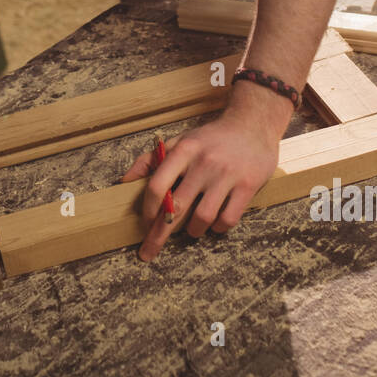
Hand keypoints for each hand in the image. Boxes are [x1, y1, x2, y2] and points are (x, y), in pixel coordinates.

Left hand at [120, 85, 288, 260]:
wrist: (252, 124)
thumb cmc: (210, 139)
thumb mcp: (179, 141)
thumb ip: (151, 160)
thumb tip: (124, 181)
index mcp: (184, 151)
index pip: (158, 186)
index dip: (148, 210)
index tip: (144, 224)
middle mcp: (204, 163)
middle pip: (177, 208)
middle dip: (159, 235)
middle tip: (149, 252)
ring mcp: (227, 175)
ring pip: (202, 218)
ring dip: (193, 231)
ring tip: (193, 229)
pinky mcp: (248, 185)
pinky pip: (228, 219)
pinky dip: (218, 228)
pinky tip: (215, 223)